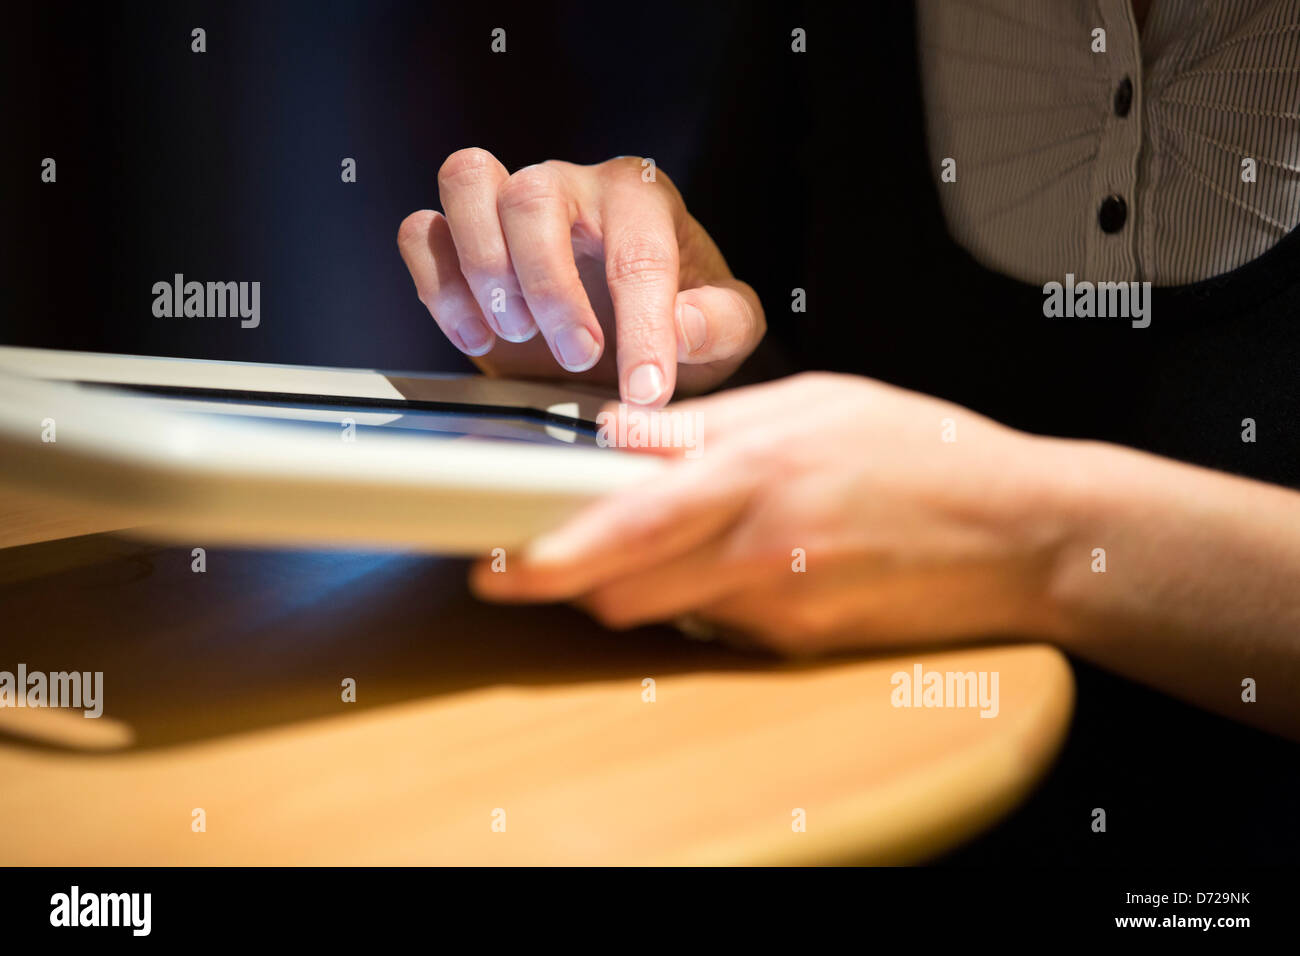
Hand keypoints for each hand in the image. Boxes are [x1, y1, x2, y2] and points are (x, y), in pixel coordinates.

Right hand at [397, 150, 764, 407]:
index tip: (646, 390)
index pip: (637, 251)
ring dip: (484, 268)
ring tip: (516, 334)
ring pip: (467, 182)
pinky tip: (477, 335)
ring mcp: (506, 205)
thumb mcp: (727, 328)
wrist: (627, 337)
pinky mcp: (458, 242)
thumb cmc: (679, 320)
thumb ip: (721, 323)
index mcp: (640, 199)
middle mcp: (570, 187)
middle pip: (532, 197)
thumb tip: (681, 327)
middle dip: (550, 289)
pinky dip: (438, 286)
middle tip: (579, 357)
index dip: (643, 326)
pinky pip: (421, 233)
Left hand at [471, 372, 1068, 654]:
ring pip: (663, 616)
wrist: (1024, 537)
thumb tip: (620, 434)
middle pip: (620, 595)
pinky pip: (716, 630)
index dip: (543, 558)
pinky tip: (749, 559)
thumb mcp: (815, 402)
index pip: (619, 530)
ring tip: (679, 537)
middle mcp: (758, 554)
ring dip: (641, 585)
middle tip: (568, 541)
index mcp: (755, 476)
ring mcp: (778, 611)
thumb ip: (707, 423)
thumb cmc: (927, 456)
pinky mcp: (796, 647)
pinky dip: (704, 599)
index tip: (495, 562)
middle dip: (580, 576)